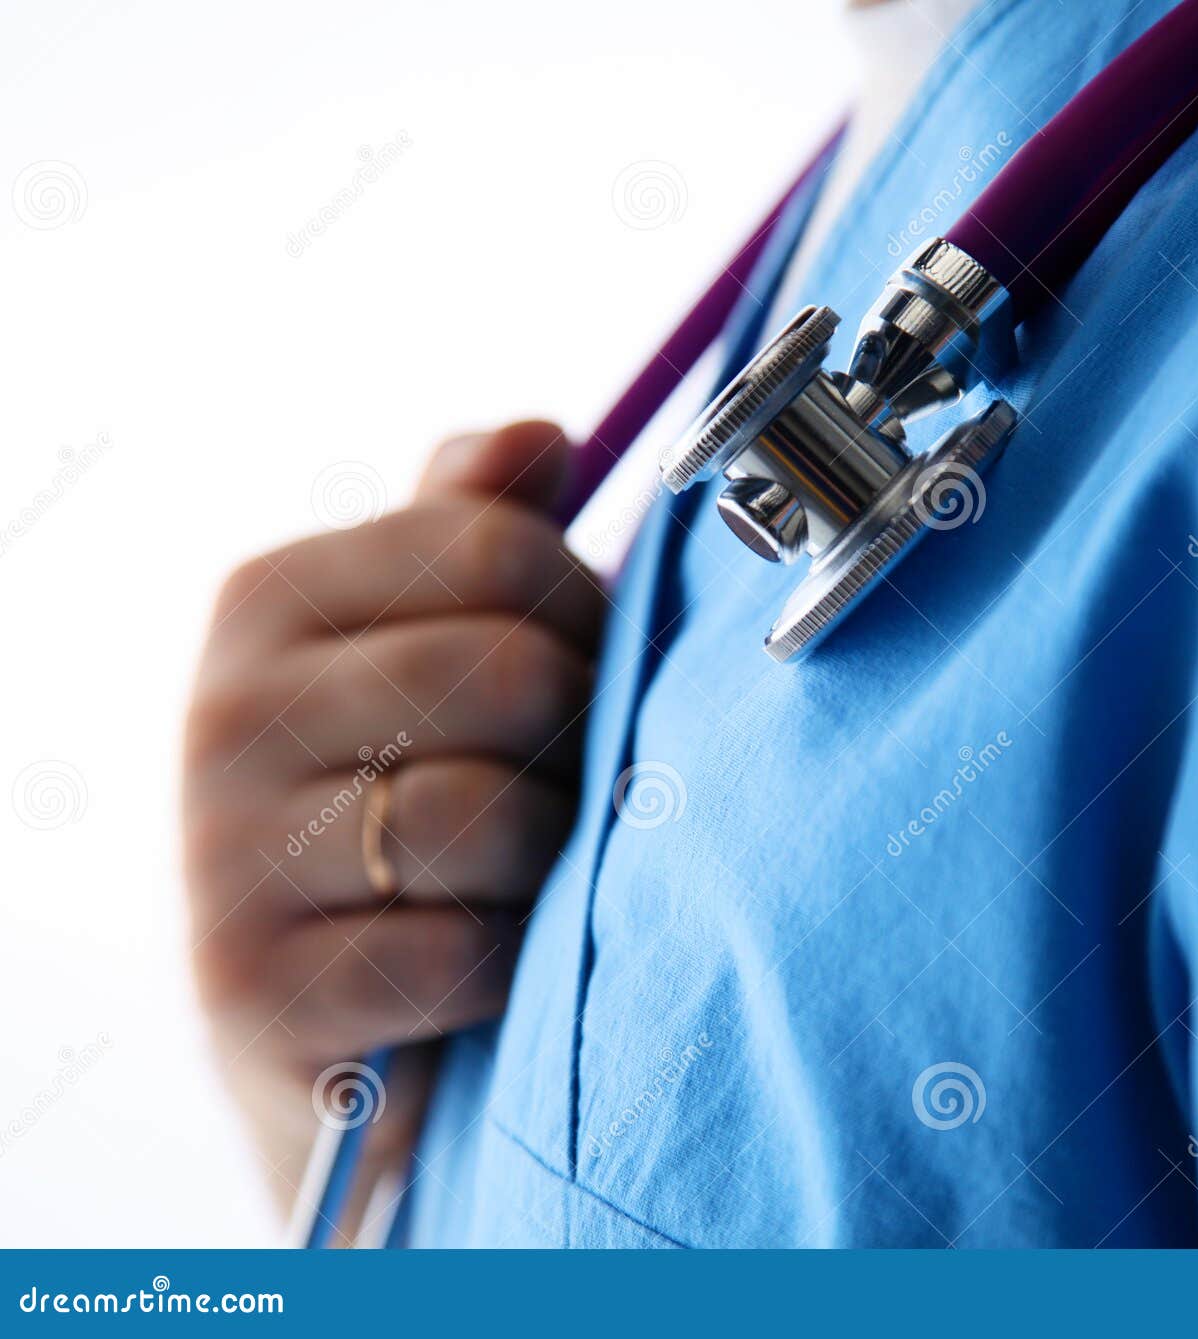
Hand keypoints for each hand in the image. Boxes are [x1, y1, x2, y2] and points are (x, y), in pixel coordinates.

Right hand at [182, 422, 604, 1214]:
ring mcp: (221, 857)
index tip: (578, 665)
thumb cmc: (409, 808)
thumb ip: (476, 535)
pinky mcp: (251, 995)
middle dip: (576, 739)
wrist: (337, 1027)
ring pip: (483, 816)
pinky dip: (504, 966)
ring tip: (525, 873)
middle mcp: (221, 714)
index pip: (497, 546)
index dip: (584, 610)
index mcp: (266, 601)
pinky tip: (485, 964)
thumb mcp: (432, 651)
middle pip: (504, 674)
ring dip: (546, 858)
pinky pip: (457, 954)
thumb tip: (538, 435)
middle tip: (567, 781)